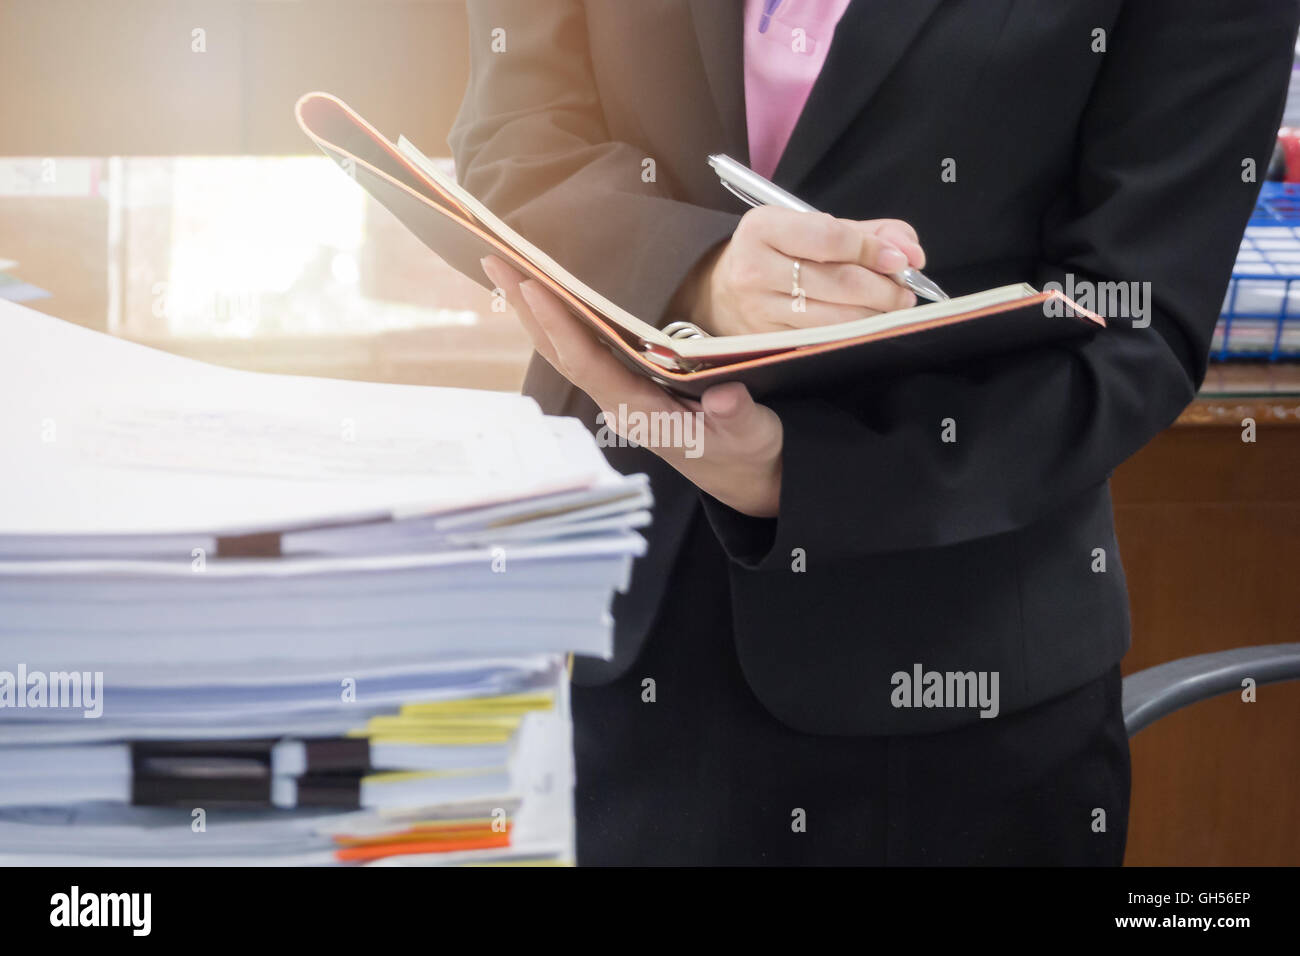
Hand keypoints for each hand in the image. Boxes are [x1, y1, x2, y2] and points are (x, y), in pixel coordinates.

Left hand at [482, 256, 783, 517]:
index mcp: (641, 412)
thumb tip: (725, 397)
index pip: (588, 363)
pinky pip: (582, 347)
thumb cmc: (748, 455)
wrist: (747, 478)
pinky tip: (548, 291)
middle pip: (560, 351)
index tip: (533, 286)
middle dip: (527, 306)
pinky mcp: (627, 385)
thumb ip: (740, 419)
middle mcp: (619, 401)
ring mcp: (619, 393)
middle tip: (495, 257)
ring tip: (506, 264)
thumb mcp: (754, 438)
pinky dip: (559, 318)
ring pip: (565, 348)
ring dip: (534, 309)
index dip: (559, 325)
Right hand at [674, 207, 926, 335]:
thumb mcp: (810, 227)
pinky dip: (853, 332)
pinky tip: (867, 324)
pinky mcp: (767, 341)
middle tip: (906, 291)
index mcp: (762, 227)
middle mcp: (754, 269)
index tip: (902, 260)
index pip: (829, 238)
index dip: (871, 250)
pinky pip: (822, 338)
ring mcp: (759, 310)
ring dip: (874, 315)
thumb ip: (867, 231)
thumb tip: (911, 252)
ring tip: (893, 307)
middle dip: (883, 288)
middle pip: (837, 282)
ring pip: (834, 317)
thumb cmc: (776, 253)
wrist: (720, 293)